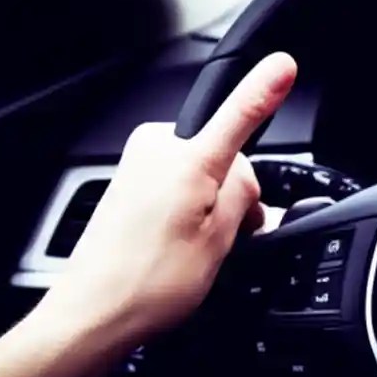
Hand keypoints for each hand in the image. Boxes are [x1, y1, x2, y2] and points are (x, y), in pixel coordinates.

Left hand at [41, 53, 297, 346]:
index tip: (284, 63)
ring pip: (204, 172)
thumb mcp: (219, 242)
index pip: (237, 116)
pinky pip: (179, 182)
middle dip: (234, 196)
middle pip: (227, 158)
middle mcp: (157, 153)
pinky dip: (189, 208)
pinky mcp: (129, 179)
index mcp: (185, 163)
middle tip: (221, 239)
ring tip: (190, 249)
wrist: (92, 313)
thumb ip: (244, 196)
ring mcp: (139, 165)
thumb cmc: (148, 285)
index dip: (265, 91)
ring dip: (210, 206)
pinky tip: (175, 244)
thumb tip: (249, 179)